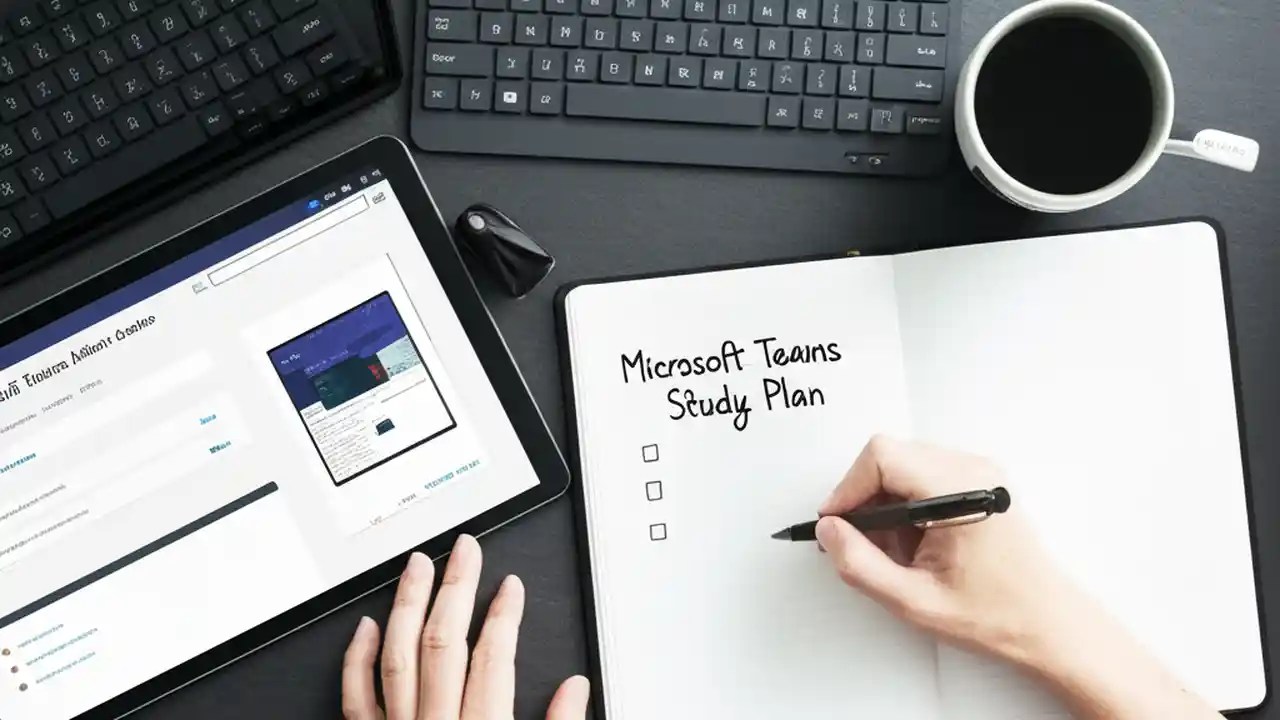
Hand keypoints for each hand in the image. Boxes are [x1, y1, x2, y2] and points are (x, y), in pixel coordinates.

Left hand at [341, 535, 589, 719]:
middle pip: (443, 644)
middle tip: (465, 552)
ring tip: (418, 567)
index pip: (493, 660)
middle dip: (456, 589)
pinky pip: (357, 697)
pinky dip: (358, 660)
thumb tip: (576, 688)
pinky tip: (365, 626)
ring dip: (408, 606)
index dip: (504, 616)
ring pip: (398, 657)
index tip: (510, 587)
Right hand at [816, 435, 1220, 719]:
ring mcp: (979, 473)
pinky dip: (906, 504)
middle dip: (865, 498)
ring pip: (903, 464)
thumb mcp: (913, 601)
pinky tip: (915, 542)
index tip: (836, 522)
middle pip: (890, 456)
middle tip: (862, 542)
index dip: (848, 488)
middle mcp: (973, 470)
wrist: (1048, 624)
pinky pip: (923, 474)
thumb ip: (859, 564)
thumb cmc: (997, 614)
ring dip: (885, 503)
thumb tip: (829, 531)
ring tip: (898, 550)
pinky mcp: (979, 482)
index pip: (882, 457)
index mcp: (960, 490)